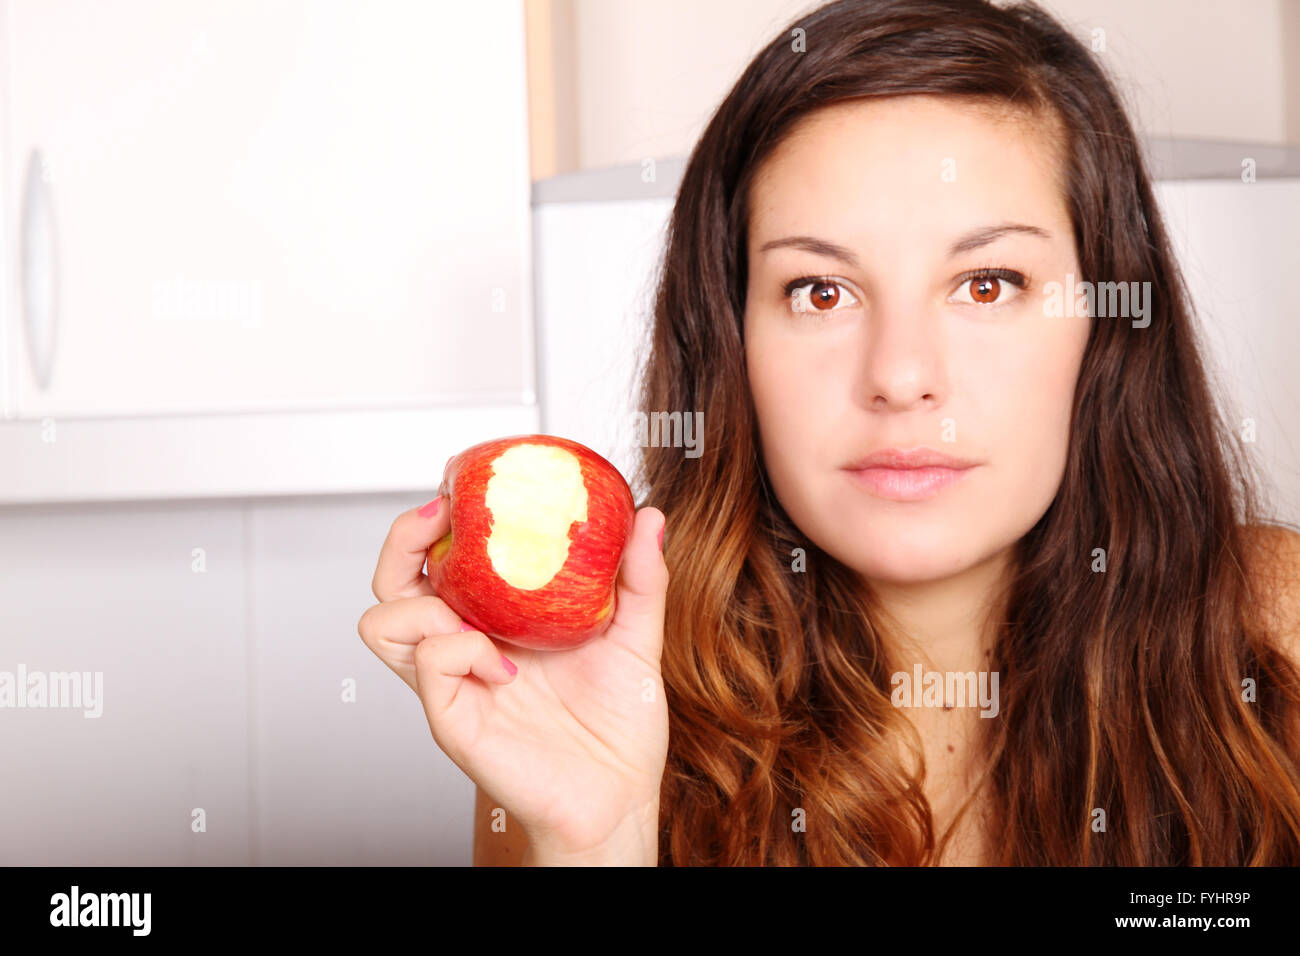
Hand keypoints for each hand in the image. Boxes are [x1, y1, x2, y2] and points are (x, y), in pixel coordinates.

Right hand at [358, 495, 668, 861]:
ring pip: (382, 623)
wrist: (620, 798)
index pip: (439, 560)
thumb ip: (642, 579)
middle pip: (391, 581)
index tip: (463, 487)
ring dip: (421, 601)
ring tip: (475, 618)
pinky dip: (459, 650)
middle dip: (400, 540)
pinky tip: (504, 666)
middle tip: (439, 516)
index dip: (436, 520)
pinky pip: (427, 666)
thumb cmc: (619, 729)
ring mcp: (452, 683)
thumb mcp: (638, 638)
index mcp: (497, 621)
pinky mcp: (452, 718)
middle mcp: (464, 647)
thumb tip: (649, 516)